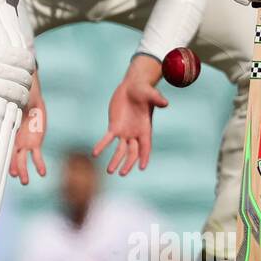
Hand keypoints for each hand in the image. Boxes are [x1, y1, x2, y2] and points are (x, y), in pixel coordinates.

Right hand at [10, 72, 46, 184]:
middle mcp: (12, 140)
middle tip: (12, 175)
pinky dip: (39, 164)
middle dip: (12, 166)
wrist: (29, 98)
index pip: (0, 147)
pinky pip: (37, 156)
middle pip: (11, 156)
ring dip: (23, 170)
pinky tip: (42, 173)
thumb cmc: (14, 98)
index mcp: (3, 132)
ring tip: (24, 181)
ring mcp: (24, 143)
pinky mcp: (35, 142)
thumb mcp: (4, 102)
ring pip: (22, 160)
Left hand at [92, 58, 168, 175]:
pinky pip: (107, 139)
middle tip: (122, 173)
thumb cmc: (144, 90)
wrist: (132, 86)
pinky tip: (95, 153)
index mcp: (146, 128)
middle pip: (133, 152)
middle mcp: (135, 133)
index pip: (146, 146)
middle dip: (128, 163)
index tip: (142, 168)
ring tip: (109, 171)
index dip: (144, 156)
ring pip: (120, 150)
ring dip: (116, 160)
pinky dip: (102, 146)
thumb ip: (157, 99)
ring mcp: (125, 132)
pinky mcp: (114, 126)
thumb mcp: (151, 94)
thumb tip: (165, 103)